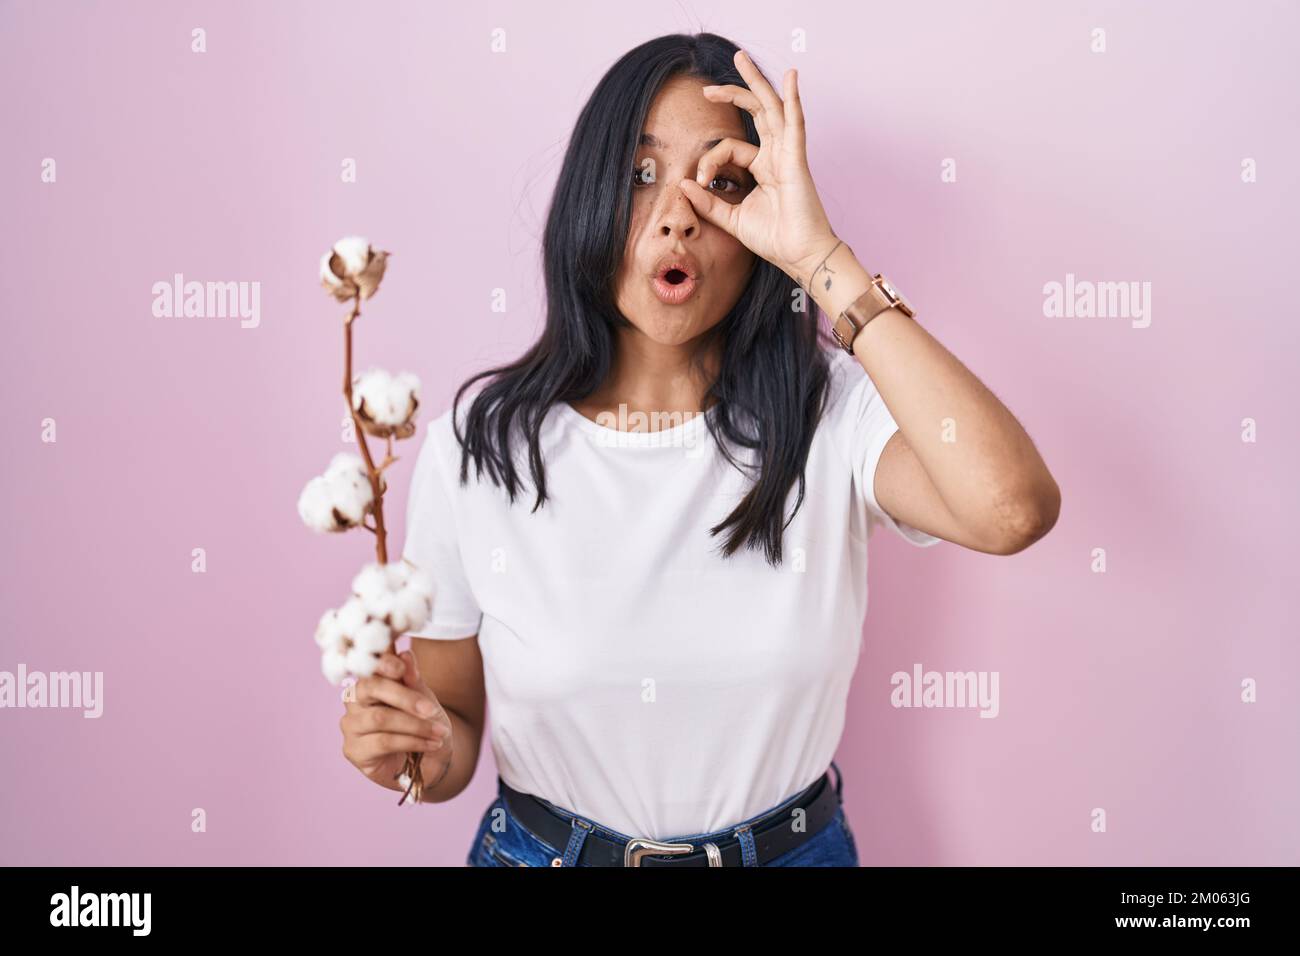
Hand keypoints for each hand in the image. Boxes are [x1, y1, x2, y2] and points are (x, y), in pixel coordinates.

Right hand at [340, 649, 452, 796]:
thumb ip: (413, 679)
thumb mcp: (424, 698)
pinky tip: (431, 744)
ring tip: (439, 732)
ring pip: (380, 718)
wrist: (429, 758)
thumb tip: (405, 656)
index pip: (370, 664)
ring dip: (416, 725)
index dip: (383, 662)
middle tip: (432, 710)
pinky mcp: (353, 750)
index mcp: (370, 679)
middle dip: (405, 697)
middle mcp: (354, 699)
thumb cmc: (423, 722)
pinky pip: (384, 742)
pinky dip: (412, 742)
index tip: (402, 666)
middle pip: (370, 688)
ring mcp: (351, 725)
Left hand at [679, 49, 840, 284]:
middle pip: (755, 113)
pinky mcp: (796, 160)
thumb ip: (708, 202)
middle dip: (734, 92)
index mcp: (763, 168)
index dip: (710, 159)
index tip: (701, 181)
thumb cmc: (774, 239)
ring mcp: (788, 155)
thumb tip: (683, 183)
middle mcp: (776, 156)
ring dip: (756, 82)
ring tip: (741, 58)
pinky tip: (790, 76)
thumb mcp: (731, 219)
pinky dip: (792, 98)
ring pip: (771, 108)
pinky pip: (794, 123)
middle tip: (709, 85)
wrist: (799, 256)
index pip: (730, 148)